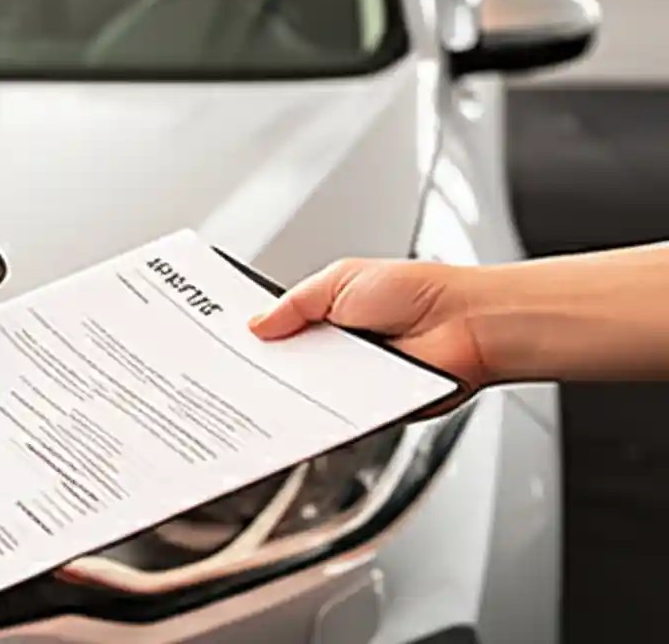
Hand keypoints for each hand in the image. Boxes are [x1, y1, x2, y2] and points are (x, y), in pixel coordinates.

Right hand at [249, 259, 491, 390]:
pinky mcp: (366, 408)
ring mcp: (351, 380)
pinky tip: (312, 401)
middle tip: (243, 366)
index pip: (281, 328)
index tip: (230, 340)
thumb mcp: (340, 280)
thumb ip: (294, 303)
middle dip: (266, 364)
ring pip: (306, 392)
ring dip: (293, 388)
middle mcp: (338, 348)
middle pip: (287, 364)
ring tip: (276, 380)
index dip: (257, 335)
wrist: (464, 325)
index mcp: (329, 313)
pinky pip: (334, 415)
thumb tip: (256, 324)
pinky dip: (323, 411)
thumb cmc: (419, 292)